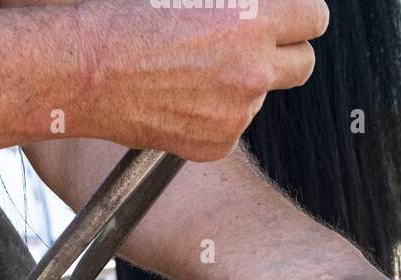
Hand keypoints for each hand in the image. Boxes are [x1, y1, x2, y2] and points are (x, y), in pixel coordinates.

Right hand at [74, 0, 330, 160]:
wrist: (85, 71)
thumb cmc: (127, 19)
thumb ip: (241, 1)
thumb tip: (259, 6)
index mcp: (257, 17)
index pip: (315, 19)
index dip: (296, 19)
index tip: (281, 22)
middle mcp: (254, 68)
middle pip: (304, 65)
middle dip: (282, 56)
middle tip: (249, 51)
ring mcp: (236, 113)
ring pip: (261, 100)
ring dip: (241, 89)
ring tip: (193, 75)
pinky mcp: (214, 145)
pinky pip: (231, 131)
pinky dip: (213, 120)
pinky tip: (180, 102)